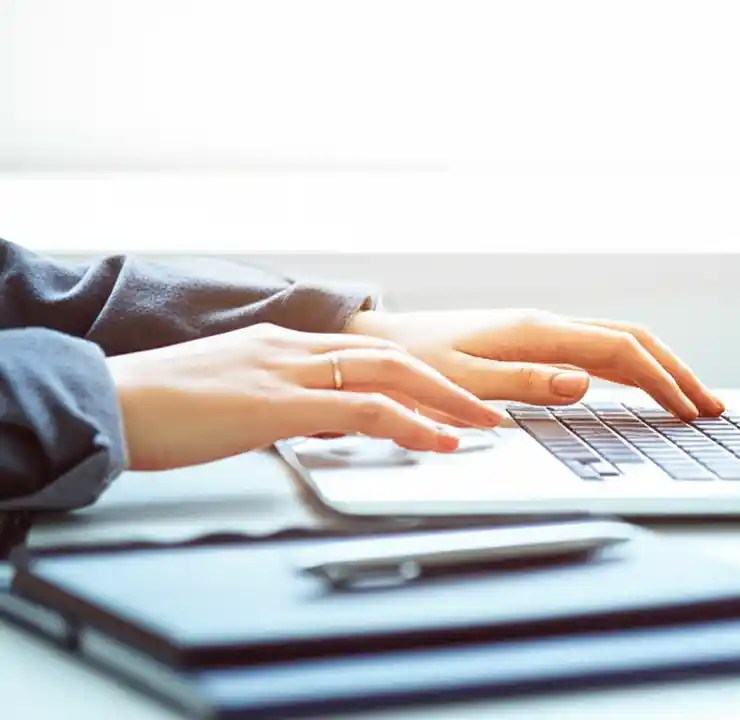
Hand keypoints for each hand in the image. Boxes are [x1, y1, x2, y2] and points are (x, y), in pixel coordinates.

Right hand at [107, 323, 502, 470]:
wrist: (106, 401)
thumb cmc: (156, 408)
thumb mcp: (230, 398)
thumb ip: (277, 403)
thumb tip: (314, 423)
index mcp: (281, 344)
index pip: (368, 352)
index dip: (417, 372)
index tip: (449, 393)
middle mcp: (292, 348)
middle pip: (394, 357)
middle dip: (448, 383)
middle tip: (490, 406)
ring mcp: (288, 370)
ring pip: (391, 376)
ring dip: (446, 401)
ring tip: (484, 424)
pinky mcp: (279, 403)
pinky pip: (364, 410)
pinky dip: (411, 425)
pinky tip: (439, 441)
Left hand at [344, 310, 723, 420]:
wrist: (374, 345)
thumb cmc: (410, 366)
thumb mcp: (463, 381)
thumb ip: (525, 383)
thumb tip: (584, 382)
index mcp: (537, 333)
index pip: (621, 351)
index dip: (664, 380)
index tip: (692, 410)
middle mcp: (546, 326)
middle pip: (633, 340)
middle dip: (677, 371)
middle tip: (711, 406)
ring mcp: (541, 332)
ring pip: (619, 342)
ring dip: (659, 368)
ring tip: (690, 398)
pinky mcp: (532, 342)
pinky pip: (598, 349)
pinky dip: (631, 367)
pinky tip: (640, 387)